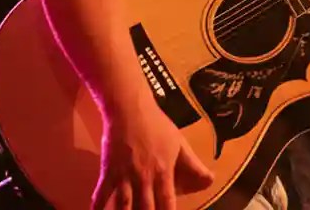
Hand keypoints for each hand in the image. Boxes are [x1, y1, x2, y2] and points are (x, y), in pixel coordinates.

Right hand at [93, 97, 214, 209]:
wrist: (129, 109)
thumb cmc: (157, 125)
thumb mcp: (179, 143)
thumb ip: (193, 164)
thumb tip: (211, 180)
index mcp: (163, 172)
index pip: (167, 202)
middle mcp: (144, 178)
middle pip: (145, 208)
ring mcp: (124, 175)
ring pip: (123, 205)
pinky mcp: (108, 171)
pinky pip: (102, 192)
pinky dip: (98, 205)